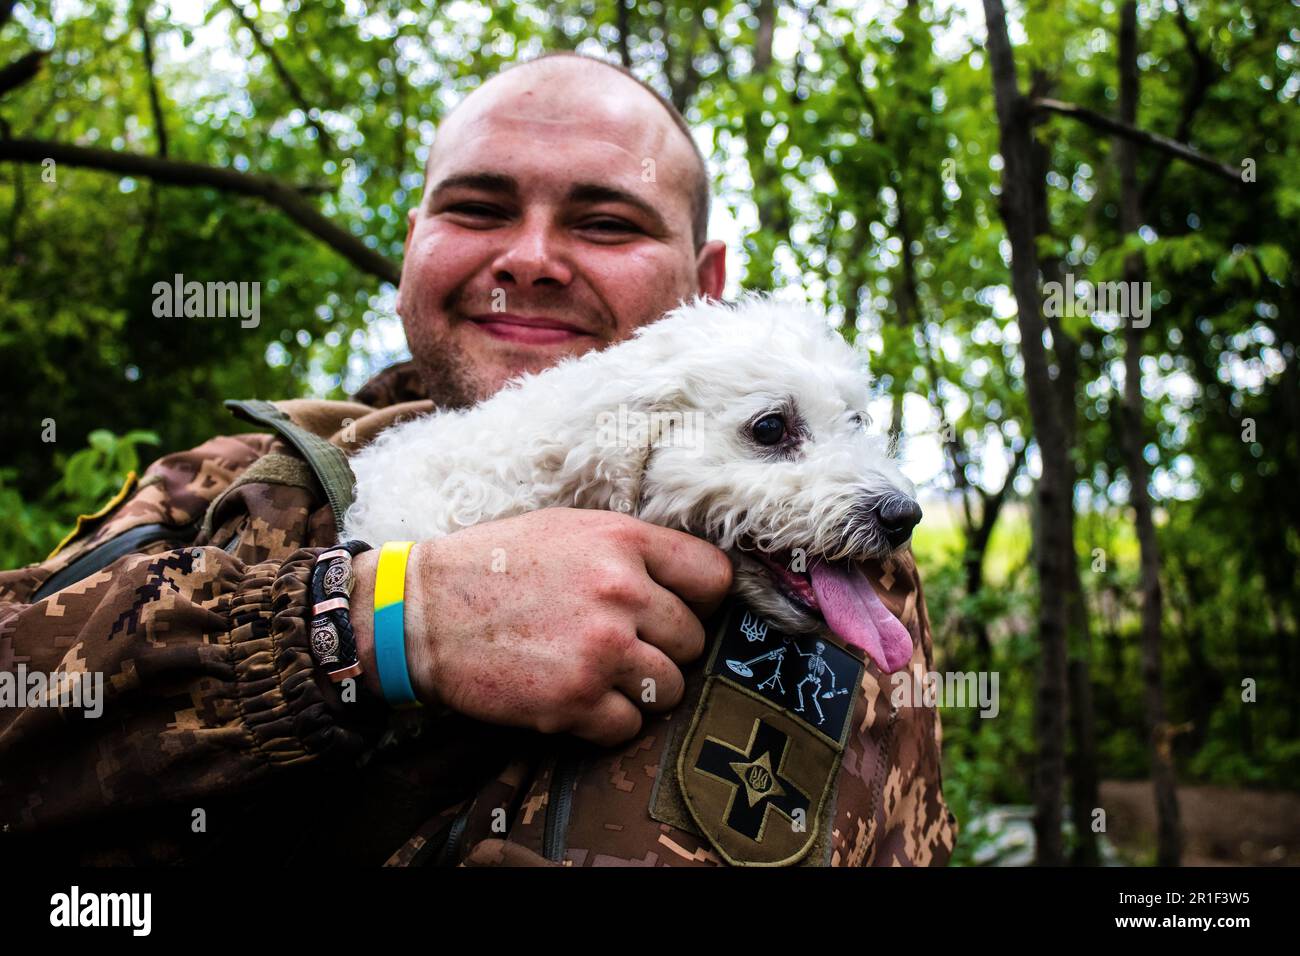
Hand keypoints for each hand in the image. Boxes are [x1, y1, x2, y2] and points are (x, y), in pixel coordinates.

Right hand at [350, 509, 731, 745]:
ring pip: (671, 689)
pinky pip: (630, 727)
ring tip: (595, 674)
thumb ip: (630, 552)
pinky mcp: (575, 702)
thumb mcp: (568, 530)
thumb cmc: (493, 567)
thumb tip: (690, 585)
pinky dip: (606, 722)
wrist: (418, 613)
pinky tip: (572, 699)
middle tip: (618, 647)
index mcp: (622, 541)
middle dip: (663, 650)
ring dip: (640, 690)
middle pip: (694, 641)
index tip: (679, 612)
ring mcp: (601, 650)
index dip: (701, 602)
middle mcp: (620, 592)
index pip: (714, 579)